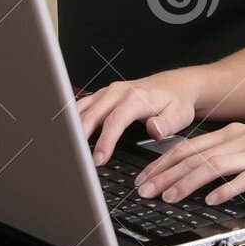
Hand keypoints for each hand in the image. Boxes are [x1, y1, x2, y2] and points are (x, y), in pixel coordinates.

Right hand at [74, 67, 203, 163]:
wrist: (176, 86)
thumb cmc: (176, 102)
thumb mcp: (179, 115)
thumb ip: (166, 124)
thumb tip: (153, 129)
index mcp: (136, 98)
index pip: (115, 120)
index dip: (105, 141)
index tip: (98, 159)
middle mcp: (118, 92)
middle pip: (92, 113)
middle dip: (80, 136)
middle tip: (74, 159)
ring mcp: (108, 92)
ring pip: (83, 108)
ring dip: (71, 127)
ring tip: (64, 147)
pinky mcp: (103, 95)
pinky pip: (82, 105)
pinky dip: (72, 119)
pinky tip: (66, 133)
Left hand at [130, 119, 244, 205]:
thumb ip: (234, 156)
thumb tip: (204, 174)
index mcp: (236, 133)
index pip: (190, 146)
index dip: (163, 163)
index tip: (145, 178)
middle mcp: (244, 139)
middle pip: (196, 155)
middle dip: (166, 173)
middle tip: (145, 190)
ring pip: (214, 164)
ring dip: (188, 181)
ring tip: (169, 197)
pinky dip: (226, 189)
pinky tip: (213, 200)